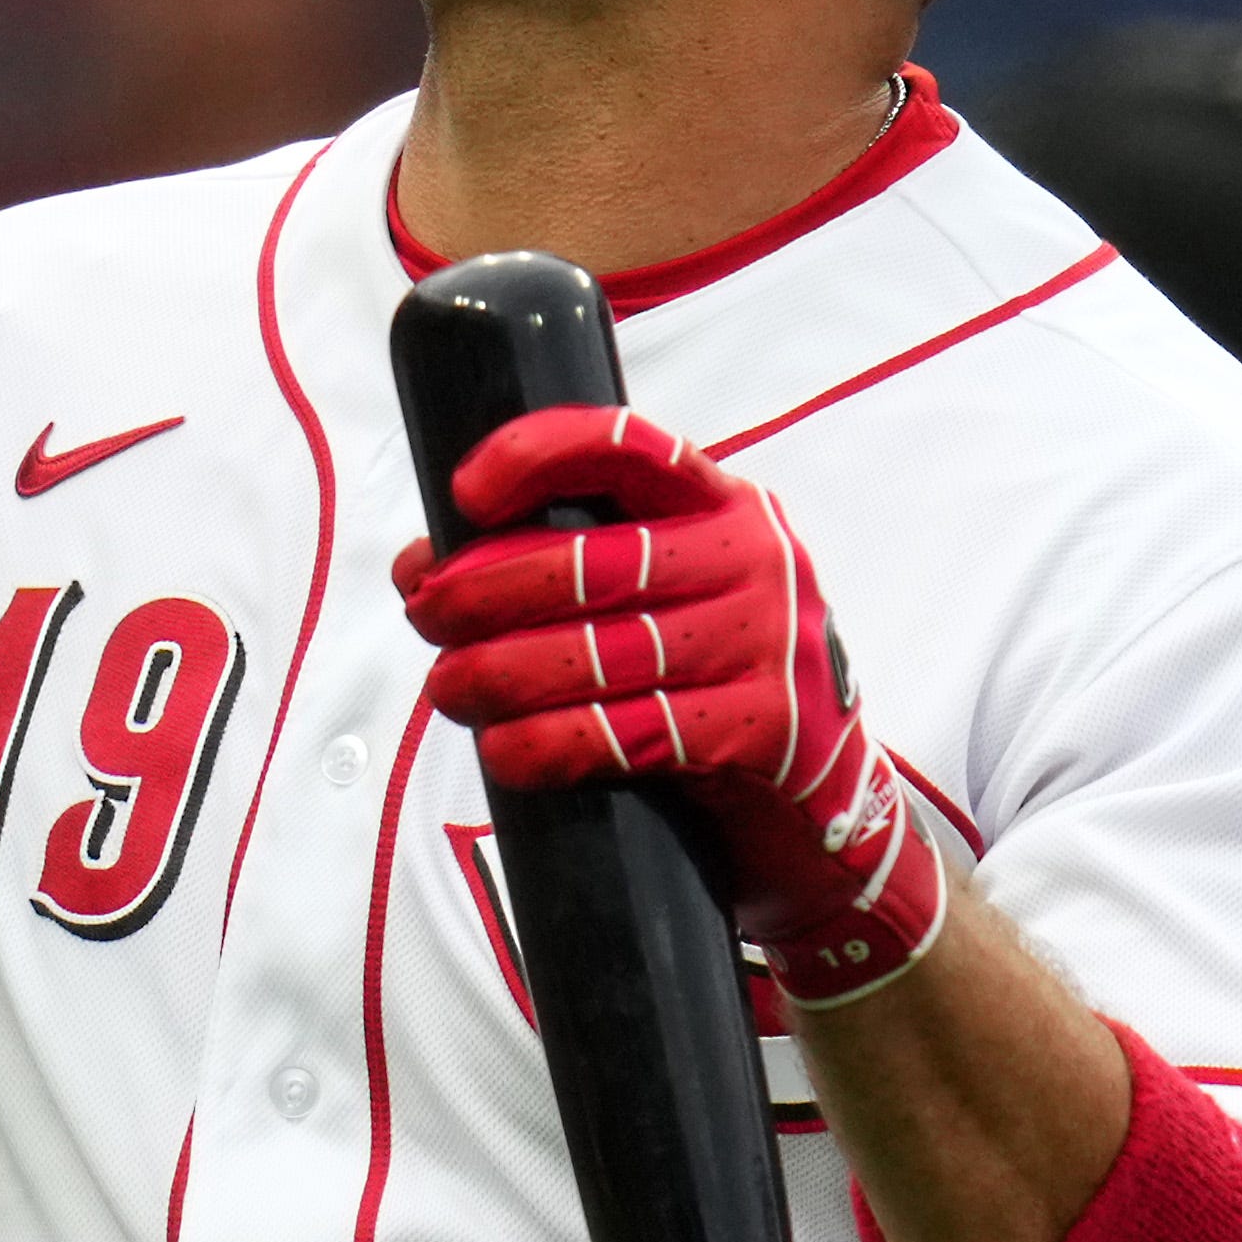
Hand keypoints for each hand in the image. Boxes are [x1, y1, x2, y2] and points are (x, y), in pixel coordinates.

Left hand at [395, 407, 946, 1007]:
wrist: (823, 795)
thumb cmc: (710, 678)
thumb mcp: (661, 599)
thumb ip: (561, 567)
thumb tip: (418, 565)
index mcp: (721, 504)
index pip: (627, 446)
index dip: (537, 455)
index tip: (464, 493)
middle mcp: (753, 559)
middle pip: (593, 561)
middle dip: (484, 589)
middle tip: (426, 616)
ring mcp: (767, 643)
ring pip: (603, 653)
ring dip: (501, 673)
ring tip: (447, 687)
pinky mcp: (765, 728)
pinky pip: (635, 732)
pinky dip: (555, 742)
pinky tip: (505, 750)